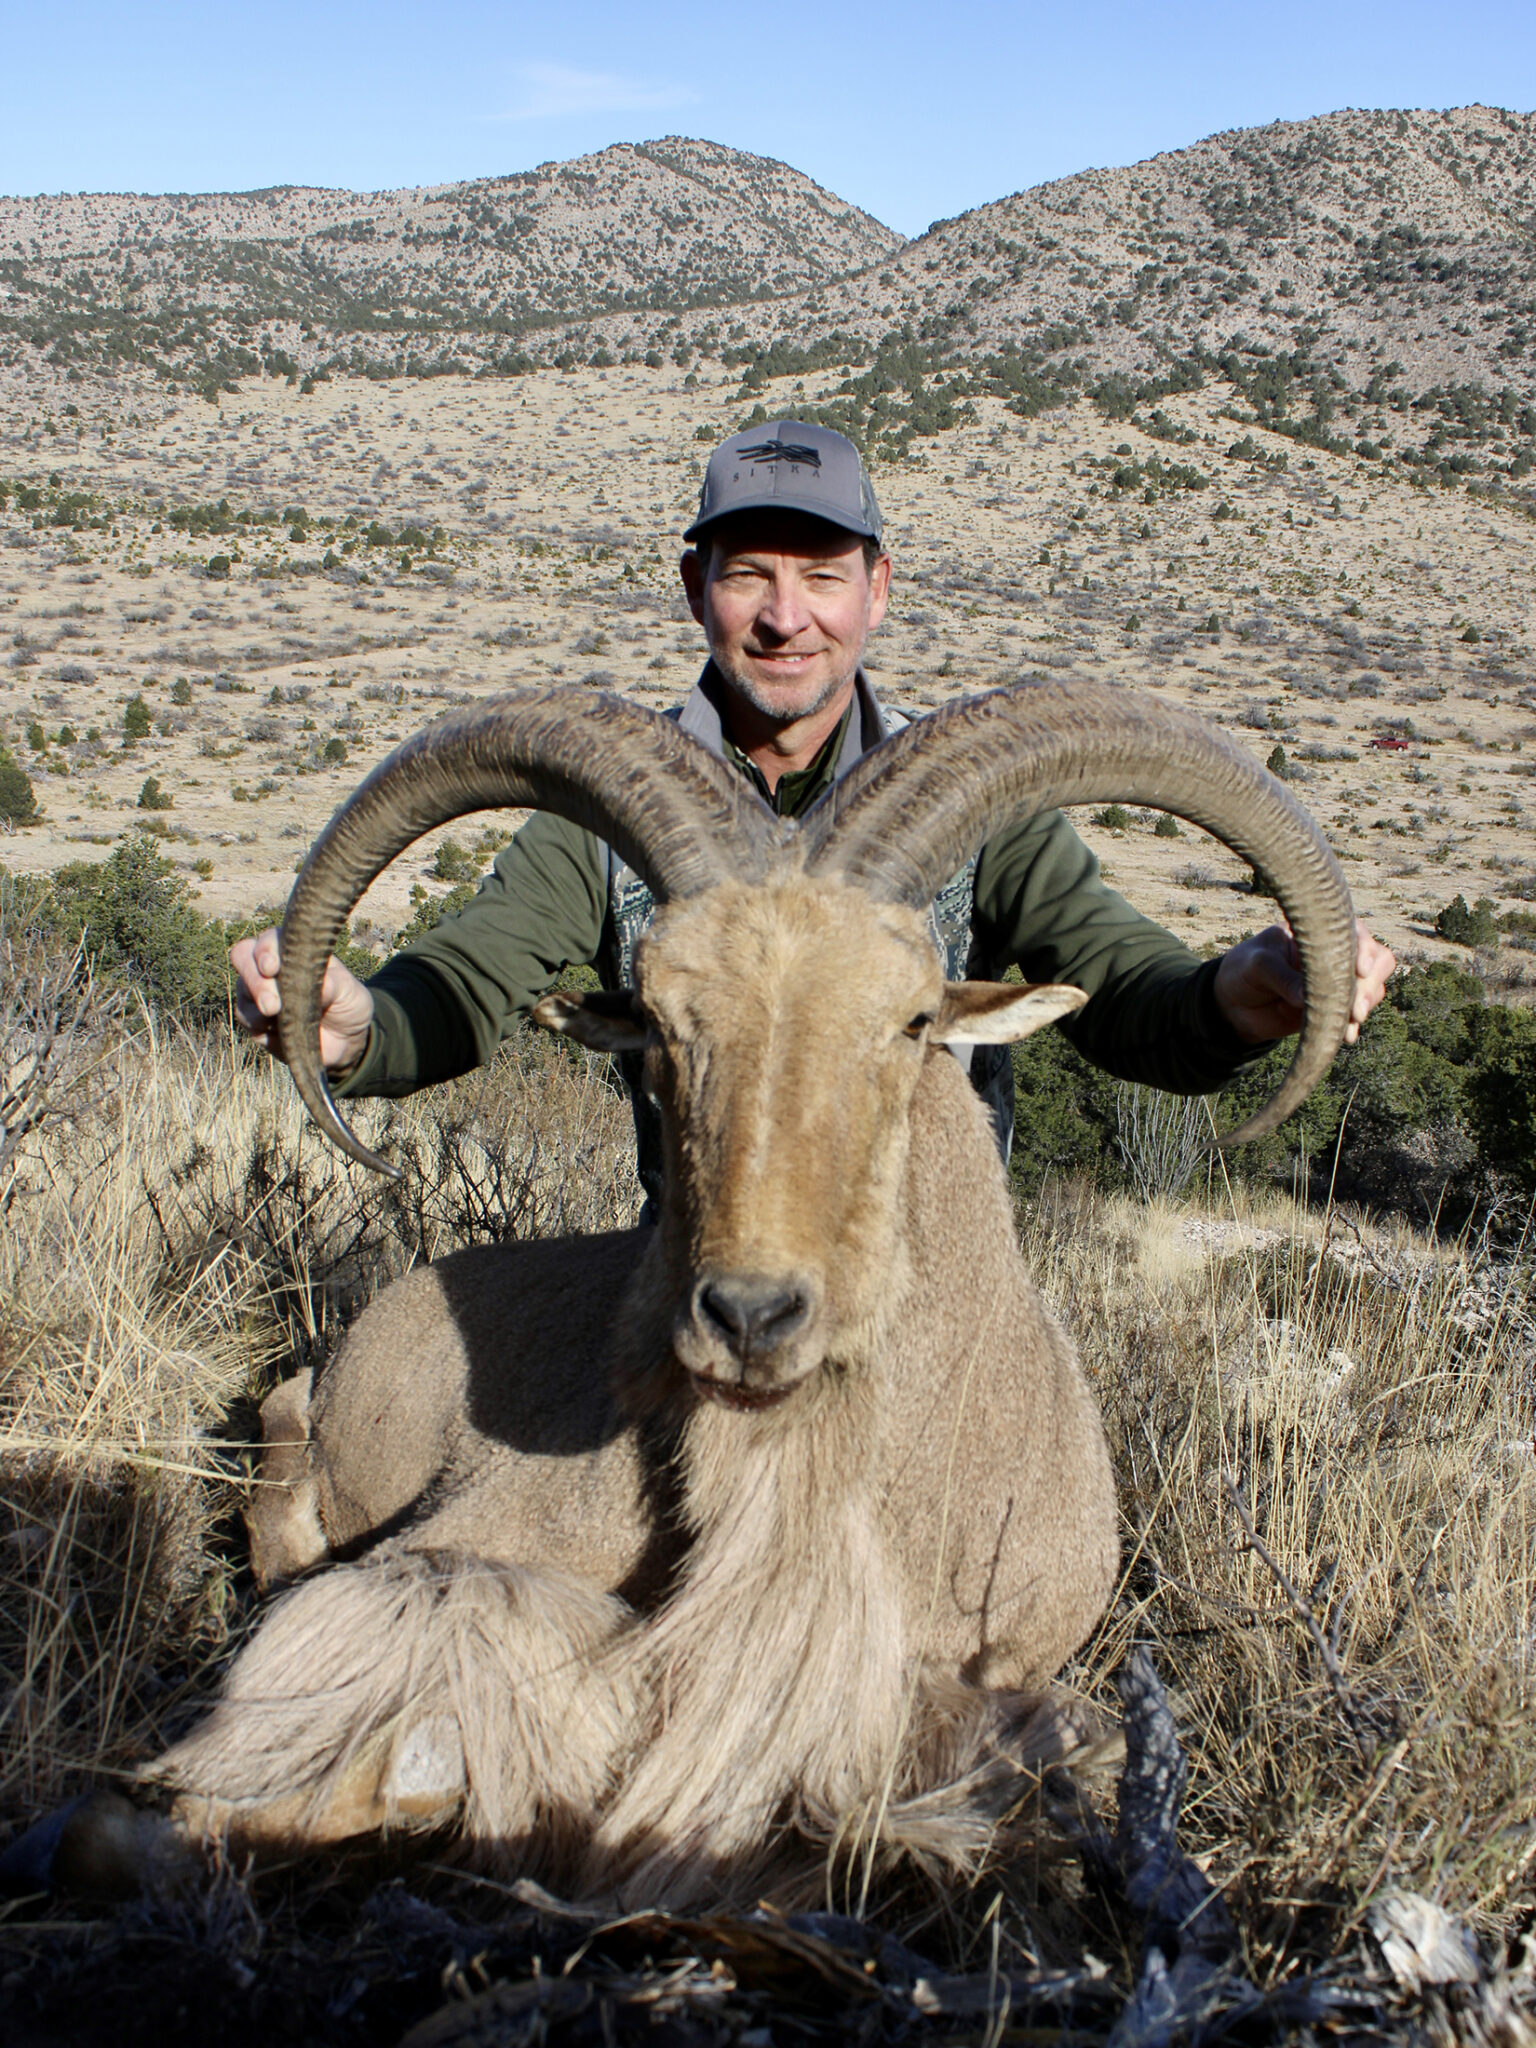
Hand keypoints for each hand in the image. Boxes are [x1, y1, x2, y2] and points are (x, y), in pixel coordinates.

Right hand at [230, 927, 373, 1073]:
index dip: (265, 950)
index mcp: (291, 951)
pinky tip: (279, 1034)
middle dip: (254, 980)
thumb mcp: (349, 991)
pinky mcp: (257, 1024)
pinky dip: (261, 1030)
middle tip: (272, 1005)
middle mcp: (268, 969)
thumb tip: (318, 987)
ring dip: (256, 1010)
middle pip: (242, 958)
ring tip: (275, 1019)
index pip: (268, 939)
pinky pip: (248, 1024)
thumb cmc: (347, 1003)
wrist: (347, 1040)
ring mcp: (258, 995)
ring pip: (242, 995)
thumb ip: (333, 985)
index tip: (272, 968)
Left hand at [1213, 917, 1395, 1047]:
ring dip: (1366, 1004)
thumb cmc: (1245, 970)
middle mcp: (1336, 953)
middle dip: (1369, 984)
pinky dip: (1354, 1024)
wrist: (1235, 1004)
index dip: (1364, 948)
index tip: (1360, 970)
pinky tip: (1346, 1036)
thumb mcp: (1257, 966)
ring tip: (1352, 1021)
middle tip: (1356, 1008)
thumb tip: (1306, 997)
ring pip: (1373, 986)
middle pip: (1377, 960)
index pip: (1354, 931)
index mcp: (1318, 931)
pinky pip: (1356, 1013)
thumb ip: (1281, 977)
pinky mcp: (1335, 1006)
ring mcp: (1339, 980)